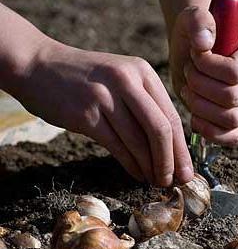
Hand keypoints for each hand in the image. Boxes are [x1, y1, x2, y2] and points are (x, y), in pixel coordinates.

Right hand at [15, 40, 193, 186]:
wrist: (39, 65)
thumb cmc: (88, 79)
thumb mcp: (122, 78)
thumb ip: (147, 104)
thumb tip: (172, 146)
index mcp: (142, 72)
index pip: (172, 116)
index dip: (182, 148)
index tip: (188, 170)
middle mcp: (127, 81)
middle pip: (160, 129)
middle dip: (171, 161)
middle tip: (176, 182)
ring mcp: (105, 97)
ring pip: (139, 141)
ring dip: (151, 167)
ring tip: (156, 181)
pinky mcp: (85, 114)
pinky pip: (117, 146)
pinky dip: (131, 165)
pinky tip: (138, 174)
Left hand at [169, 7, 237, 145]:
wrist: (193, 56)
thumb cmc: (196, 36)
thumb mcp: (193, 19)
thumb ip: (199, 20)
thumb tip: (204, 44)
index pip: (234, 72)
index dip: (206, 68)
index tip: (194, 56)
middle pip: (231, 97)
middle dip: (199, 87)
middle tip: (189, 74)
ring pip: (229, 119)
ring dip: (200, 106)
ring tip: (190, 90)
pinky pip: (230, 138)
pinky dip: (208, 130)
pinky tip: (195, 114)